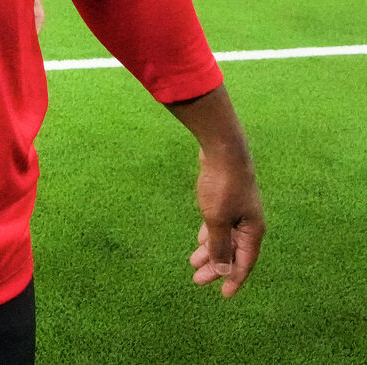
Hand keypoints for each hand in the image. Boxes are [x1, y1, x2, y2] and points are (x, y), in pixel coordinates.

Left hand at [189, 149, 264, 296]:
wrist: (224, 151)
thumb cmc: (222, 186)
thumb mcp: (217, 220)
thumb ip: (220, 246)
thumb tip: (222, 271)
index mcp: (252, 231)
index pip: (245, 263)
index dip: (234, 279)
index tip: (224, 295)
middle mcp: (249, 224)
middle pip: (233, 252)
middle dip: (216, 267)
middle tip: (197, 280)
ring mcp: (239, 212)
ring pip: (224, 238)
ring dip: (210, 251)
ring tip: (194, 264)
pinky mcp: (228, 200)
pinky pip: (220, 225)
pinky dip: (211, 234)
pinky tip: (201, 240)